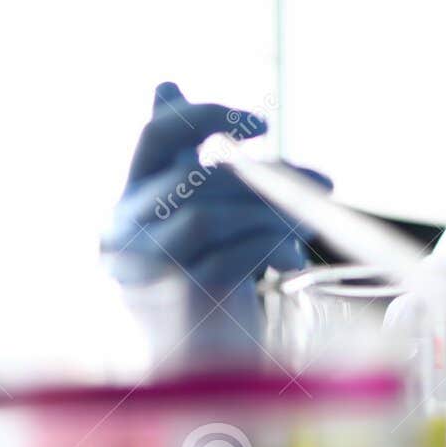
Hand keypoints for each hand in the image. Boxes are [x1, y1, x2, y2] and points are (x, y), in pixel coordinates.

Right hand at [106, 82, 330, 293]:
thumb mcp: (196, 211)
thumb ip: (183, 155)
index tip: (263, 124)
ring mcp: (141, 268)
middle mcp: (121, 230)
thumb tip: (164, 84)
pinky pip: (222, 259)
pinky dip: (265, 249)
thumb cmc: (202, 277)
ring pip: (206, 217)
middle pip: (192, 178)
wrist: (199, 362)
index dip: (207, 116)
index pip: (155, 135)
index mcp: (127, 198)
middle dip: (265, 176)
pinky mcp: (170, 301)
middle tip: (323, 183)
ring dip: (271, 214)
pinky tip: (292, 254)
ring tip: (311, 221)